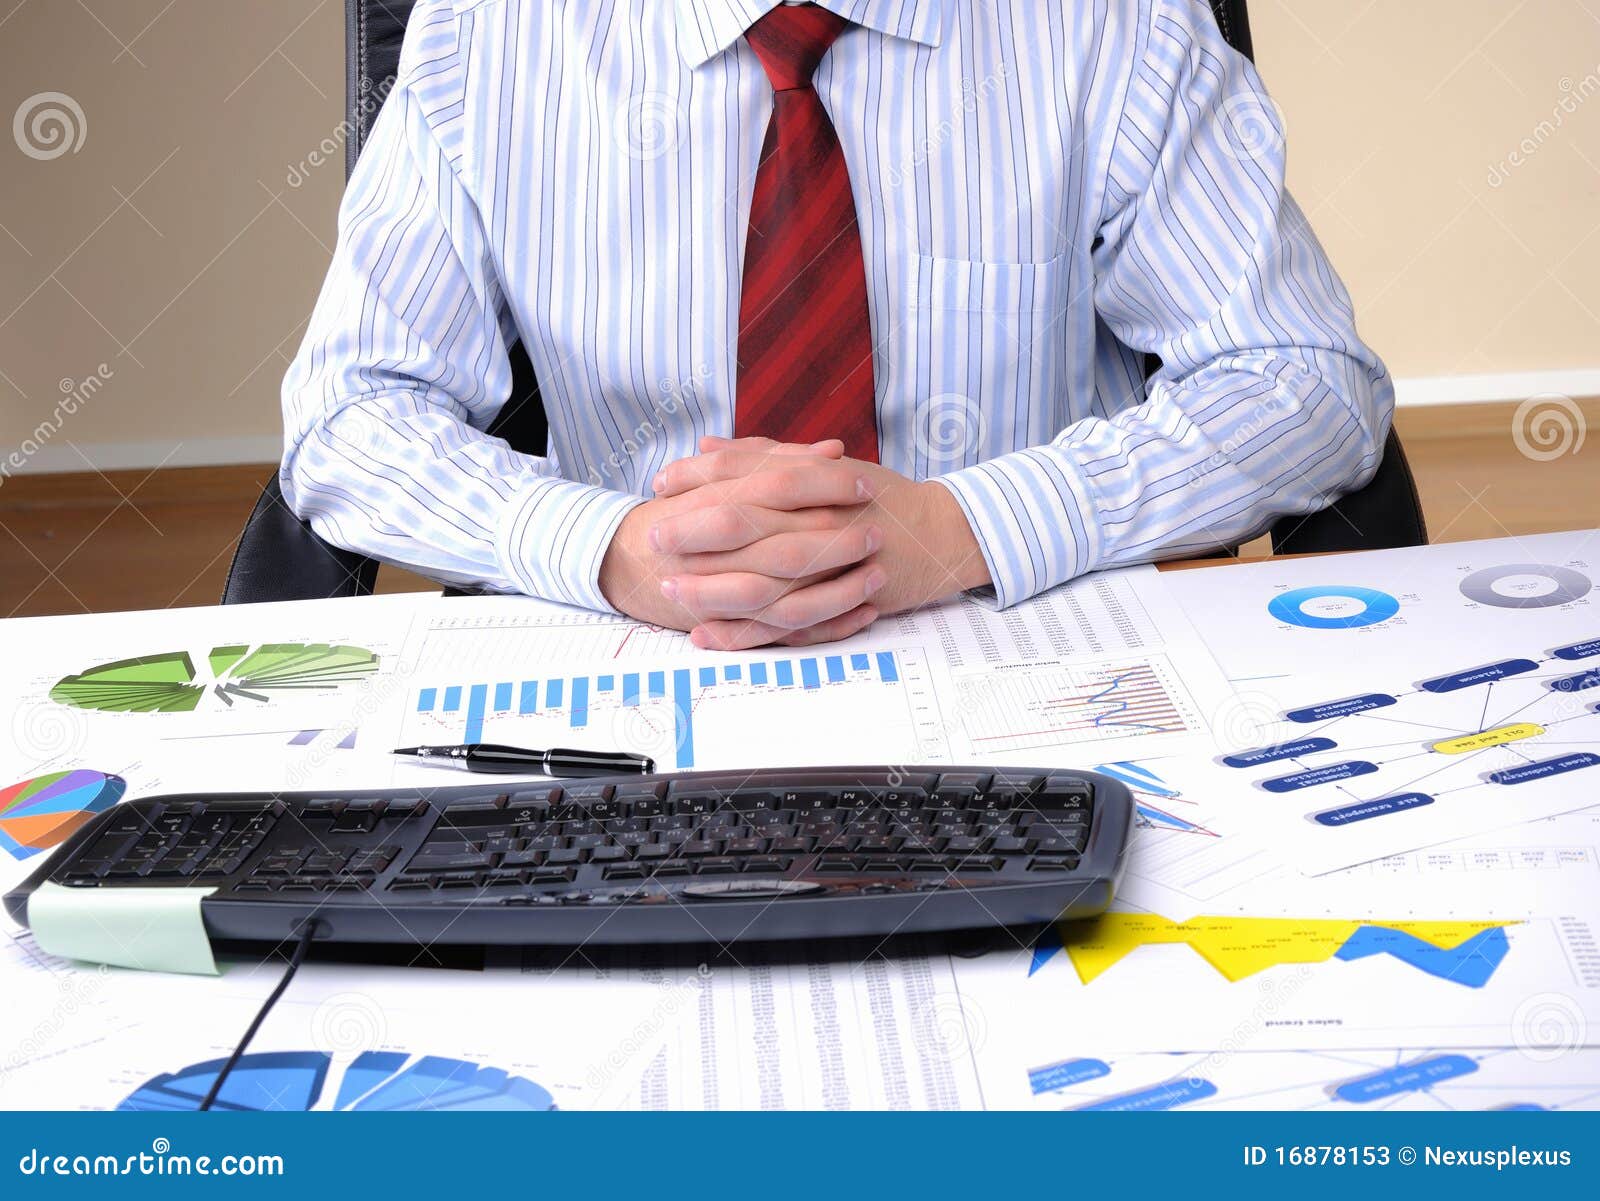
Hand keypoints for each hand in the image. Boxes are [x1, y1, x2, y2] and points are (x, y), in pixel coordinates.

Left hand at [649, 437, 991, 649]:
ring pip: (760, 580)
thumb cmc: (876, 495)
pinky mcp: (838, 603)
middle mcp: (818, 518)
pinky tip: (705, 634)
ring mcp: (831, 564)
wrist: (939, 533)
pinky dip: (742, 632)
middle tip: (652, 539)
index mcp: (810, 480)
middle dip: (691, 532)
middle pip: (743, 523)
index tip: (659, 484)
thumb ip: (761, 455)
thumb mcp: (823, 465)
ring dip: (709, 588)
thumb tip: (704, 446)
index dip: (696, 476)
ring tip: (669, 590)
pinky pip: (784, 625)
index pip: (743, 472)